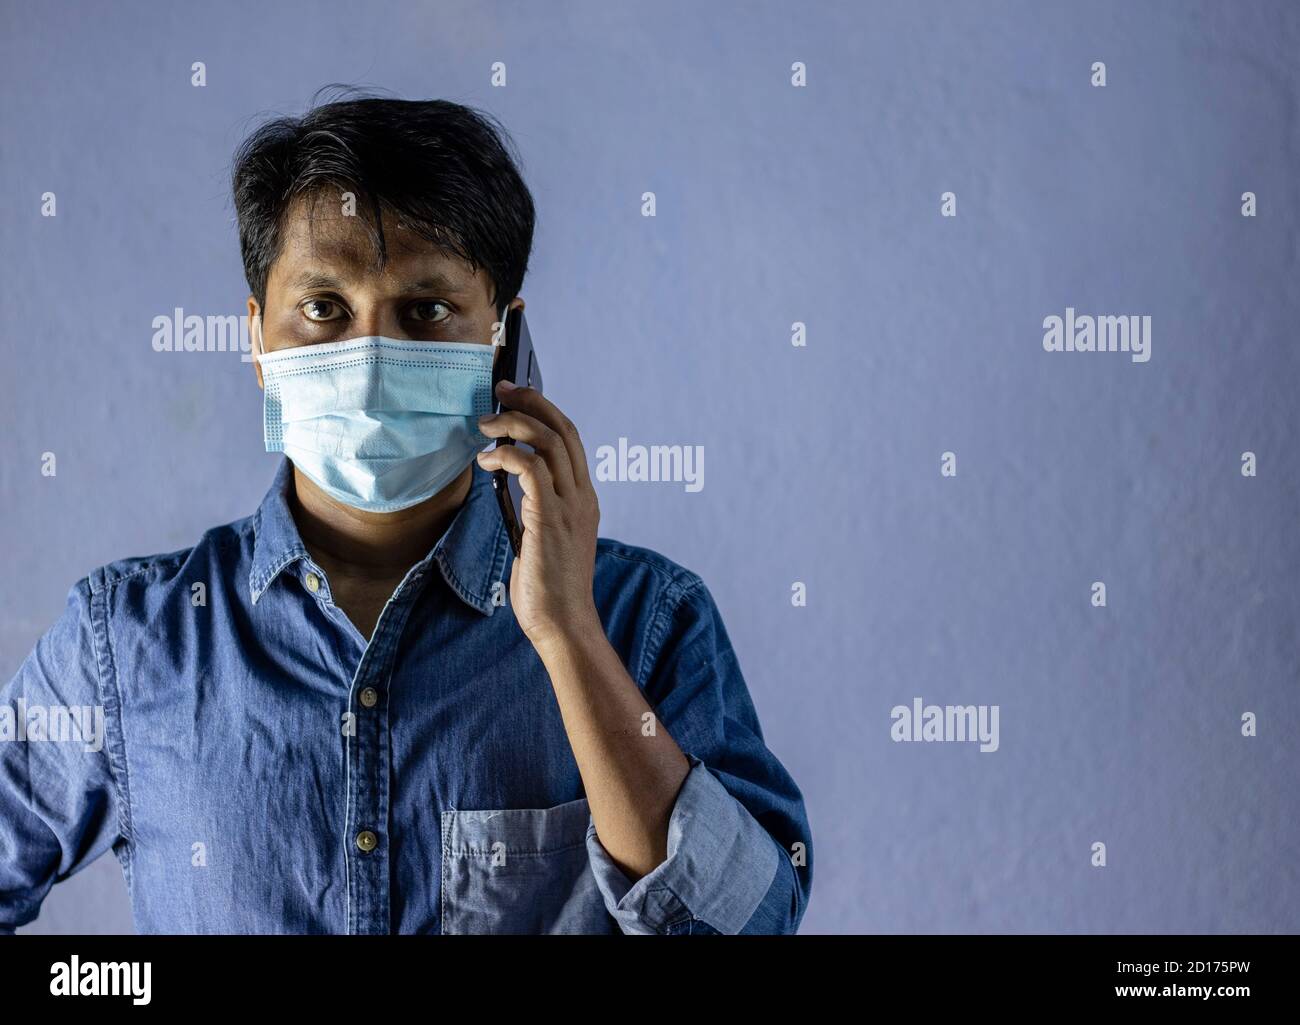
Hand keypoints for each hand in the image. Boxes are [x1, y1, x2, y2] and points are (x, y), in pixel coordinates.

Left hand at [475, 382, 601, 653]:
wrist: (563, 624)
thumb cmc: (549, 589)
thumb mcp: (542, 539)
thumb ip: (533, 509)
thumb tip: (504, 480)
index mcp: (583, 499)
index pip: (570, 439)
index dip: (544, 411)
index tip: (516, 397)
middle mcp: (582, 496)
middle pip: (563, 429)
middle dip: (531, 402)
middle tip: (500, 391)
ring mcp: (569, 506)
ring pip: (548, 441)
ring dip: (513, 424)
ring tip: (485, 424)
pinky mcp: (550, 518)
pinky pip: (530, 468)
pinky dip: (506, 454)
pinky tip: (485, 459)